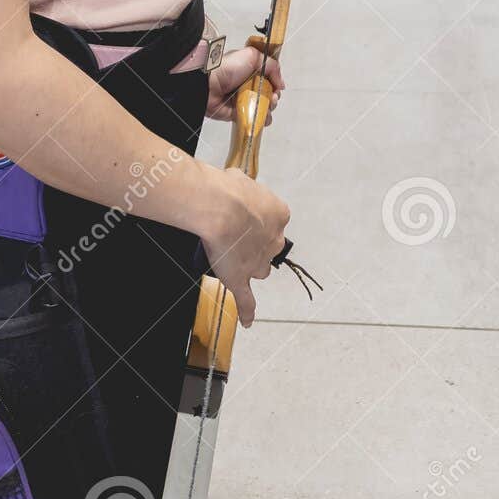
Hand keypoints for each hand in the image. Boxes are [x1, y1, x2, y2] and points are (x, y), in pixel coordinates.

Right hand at [198, 166, 289, 327]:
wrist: (221, 206)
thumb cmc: (229, 191)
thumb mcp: (239, 179)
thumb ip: (240, 184)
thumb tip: (234, 179)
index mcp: (278, 214)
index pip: (273, 224)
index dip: (258, 223)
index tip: (245, 219)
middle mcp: (274, 238)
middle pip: (269, 248)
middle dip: (256, 244)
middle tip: (236, 237)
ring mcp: (259, 261)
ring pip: (259, 268)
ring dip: (248, 265)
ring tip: (228, 255)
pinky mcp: (242, 279)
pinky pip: (247, 300)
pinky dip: (247, 310)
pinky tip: (247, 319)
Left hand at [206, 44, 283, 121]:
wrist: (208, 85)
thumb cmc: (228, 68)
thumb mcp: (252, 56)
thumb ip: (272, 65)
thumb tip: (280, 83)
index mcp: (250, 70)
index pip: (269, 78)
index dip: (275, 82)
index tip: (277, 86)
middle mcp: (248, 85)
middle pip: (269, 93)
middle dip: (274, 96)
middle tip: (272, 96)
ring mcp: (244, 100)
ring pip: (264, 106)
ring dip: (270, 107)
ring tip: (268, 105)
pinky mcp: (239, 113)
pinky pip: (255, 117)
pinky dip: (263, 118)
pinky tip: (265, 116)